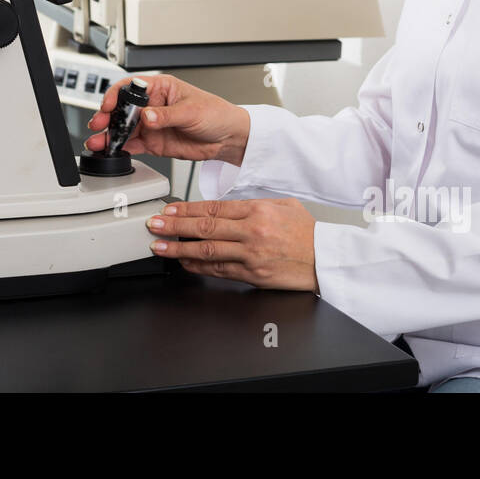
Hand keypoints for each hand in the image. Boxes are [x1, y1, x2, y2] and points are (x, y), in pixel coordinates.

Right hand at [85, 75, 250, 165]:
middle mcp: (152, 106)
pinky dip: (120, 149)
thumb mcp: (192, 111)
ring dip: (109, 136)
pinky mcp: (153, 142)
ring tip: (99, 143)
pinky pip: (132, 145)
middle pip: (122, 109)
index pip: (131, 87)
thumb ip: (167, 115)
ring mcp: (150, 125)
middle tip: (98, 126)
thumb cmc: (215, 114)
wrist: (227, 138)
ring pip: (123, 129)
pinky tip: (112, 151)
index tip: (109, 106)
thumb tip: (147, 117)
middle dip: (107, 117)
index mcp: (160, 89)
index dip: (116, 95)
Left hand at [146, 198, 318, 291]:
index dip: (187, 209)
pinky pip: (219, 270)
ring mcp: (250, 254)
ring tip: (160, 246)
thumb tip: (225, 206)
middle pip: (204, 228)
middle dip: (175, 226)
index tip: (169, 209)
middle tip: (154, 225)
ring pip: (207, 250)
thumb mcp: (282, 204)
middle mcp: (251, 231)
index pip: (213, 208)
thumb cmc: (306, 232)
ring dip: (179, 248)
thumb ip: (252, 203)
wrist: (326, 258)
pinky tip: (184, 262)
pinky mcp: (252, 275)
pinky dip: (199, 266)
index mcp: (257, 209)